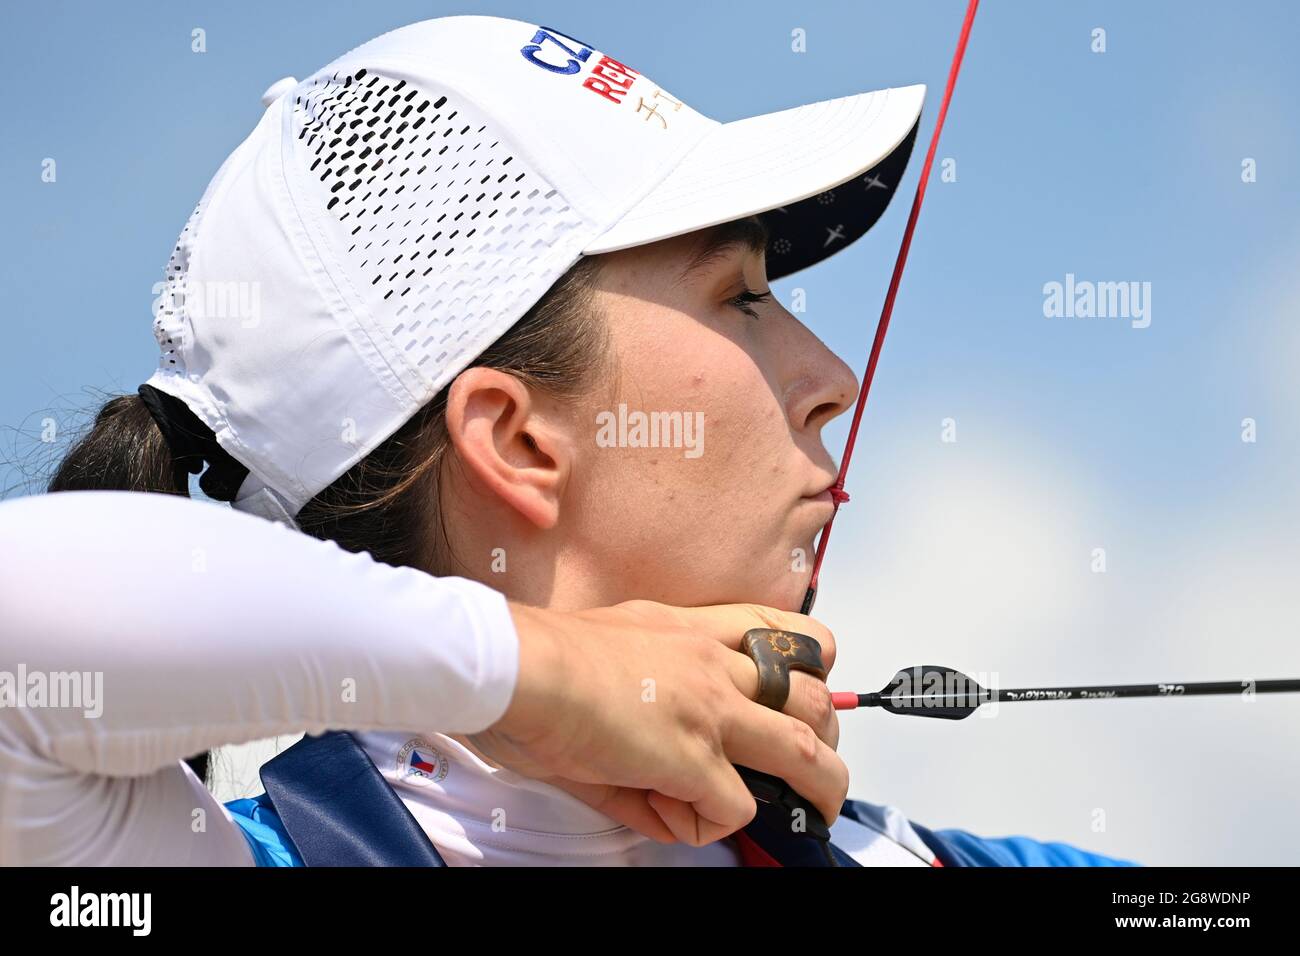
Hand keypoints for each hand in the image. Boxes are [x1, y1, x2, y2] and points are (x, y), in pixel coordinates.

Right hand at [468, 599, 845, 845]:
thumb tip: (658, 754)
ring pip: (804, 750)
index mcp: (691, 630)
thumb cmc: (540, 655)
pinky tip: (677, 818)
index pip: (779, 629)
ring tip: (814, 811)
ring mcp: (709, 711)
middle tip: (819, 764)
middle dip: (829, 735)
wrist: (514, 663)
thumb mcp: (607, 659)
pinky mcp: (692, 758)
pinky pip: (734, 808)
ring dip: (818, 788)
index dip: (809, 660)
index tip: (809, 683)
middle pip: (810, 696)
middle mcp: (712, 665)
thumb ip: (648, 701)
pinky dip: (713, 824)